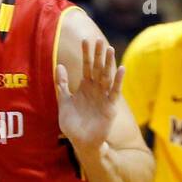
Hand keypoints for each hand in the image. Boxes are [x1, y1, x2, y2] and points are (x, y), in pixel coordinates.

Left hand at [56, 39, 123, 157]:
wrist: (81, 142)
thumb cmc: (73, 124)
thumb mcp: (64, 102)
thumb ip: (62, 85)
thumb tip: (60, 66)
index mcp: (85, 87)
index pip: (86, 67)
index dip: (86, 54)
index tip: (85, 40)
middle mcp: (95, 90)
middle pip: (97, 69)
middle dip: (98, 55)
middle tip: (99, 40)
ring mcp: (103, 97)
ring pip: (106, 77)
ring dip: (108, 64)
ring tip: (110, 49)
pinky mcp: (110, 107)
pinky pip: (114, 92)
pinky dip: (118, 81)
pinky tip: (121, 69)